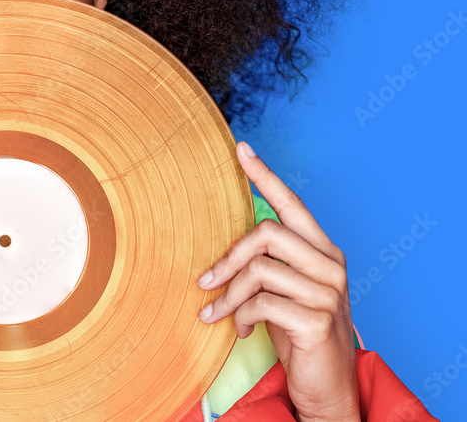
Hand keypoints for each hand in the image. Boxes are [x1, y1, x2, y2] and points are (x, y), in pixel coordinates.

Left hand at [197, 141, 358, 421]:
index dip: (265, 175)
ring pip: (259, 270)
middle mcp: (330, 264)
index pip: (292, 204)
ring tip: (216, 314)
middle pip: (266, 234)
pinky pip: (262, 303)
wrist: (327, 386)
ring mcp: (327, 292)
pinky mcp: (318, 320)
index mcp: (322, 250)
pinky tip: (241, 330)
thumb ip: (265, 264)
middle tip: (205, 282)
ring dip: (228, 295)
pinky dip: (241, 316)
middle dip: (228, 258)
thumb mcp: (282, 291)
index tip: (241, 149)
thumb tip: (223, 248)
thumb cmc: (298, 332)